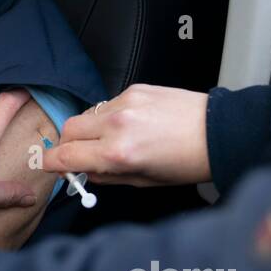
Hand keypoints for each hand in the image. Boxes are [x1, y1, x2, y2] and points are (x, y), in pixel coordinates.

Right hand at [41, 84, 210, 186]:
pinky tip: (130, 125)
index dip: (52, 163)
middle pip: (67, 129)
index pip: (65, 156)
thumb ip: (108, 176)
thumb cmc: (188, 162)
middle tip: (79, 155)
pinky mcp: (135, 88)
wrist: (218, 132)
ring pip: (86, 114)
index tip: (52, 166)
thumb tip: (84, 172)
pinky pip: (107, 104)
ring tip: (110, 141)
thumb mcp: (144, 182)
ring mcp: (125, 103)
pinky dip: (109, 117)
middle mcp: (116, 125)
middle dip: (67, 144)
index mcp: (118, 154)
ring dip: (88, 130)